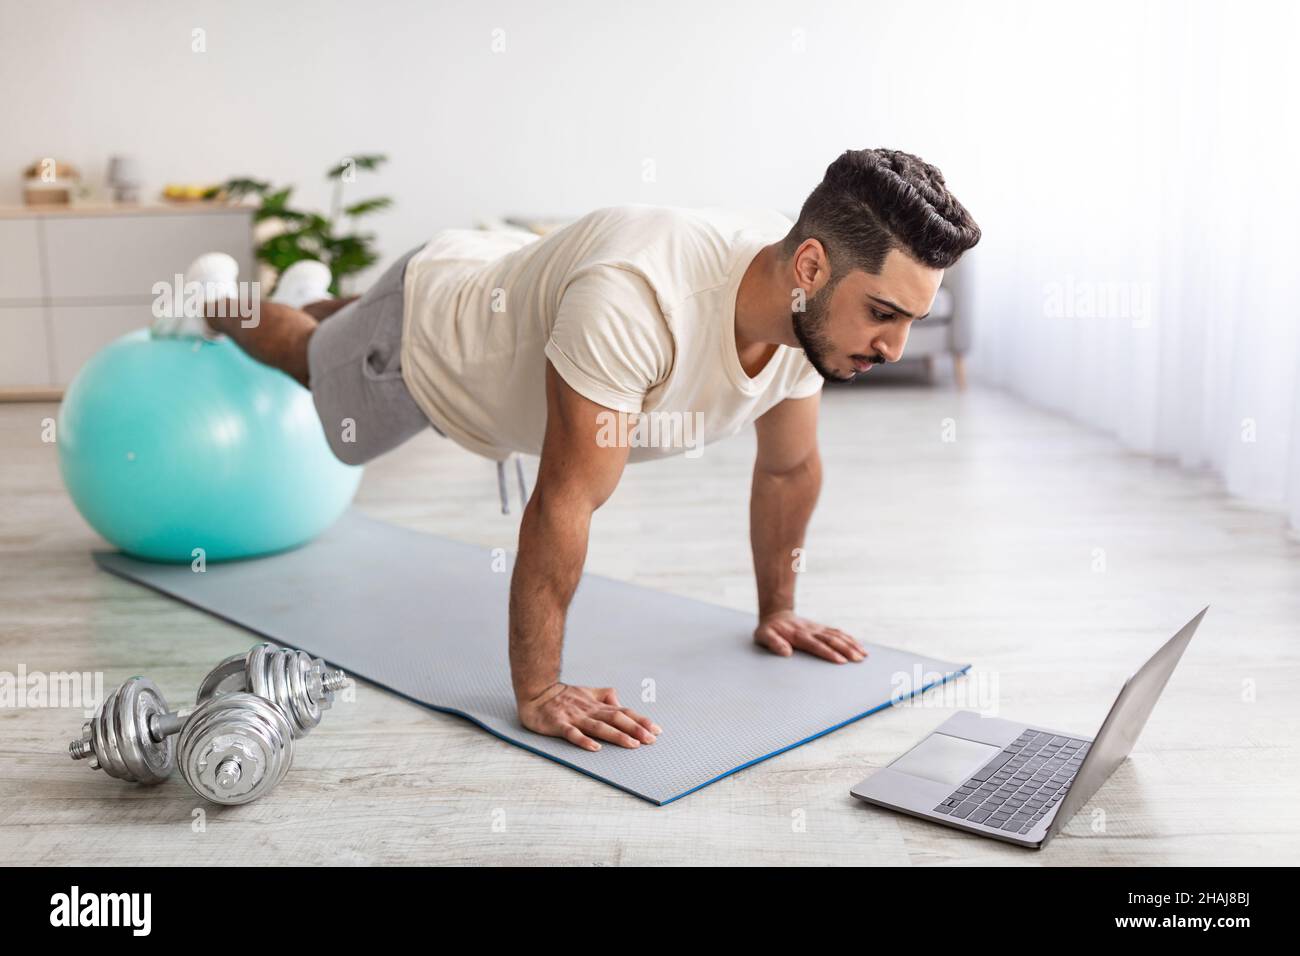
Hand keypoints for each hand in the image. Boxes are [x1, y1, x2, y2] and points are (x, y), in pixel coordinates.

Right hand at [518, 683, 660, 751]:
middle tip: (651, 740)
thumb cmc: (562, 695)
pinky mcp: (559, 724)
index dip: (640, 721)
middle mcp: (589, 710)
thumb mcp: (587, 692)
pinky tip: (595, 748)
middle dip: (635, 729)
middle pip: (616, 719)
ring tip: (632, 744)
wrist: (536, 692)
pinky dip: (584, 741)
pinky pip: (572, 733)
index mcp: (597, 705)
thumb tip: (619, 702)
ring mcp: (575, 717)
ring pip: (599, 727)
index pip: (623, 712)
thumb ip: (604, 696)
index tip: (656, 730)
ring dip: (617, 735)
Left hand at [753, 610, 867, 663]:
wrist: (776, 614)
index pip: (816, 645)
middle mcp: (811, 631)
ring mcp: (818, 629)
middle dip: (846, 649)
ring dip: (851, 644)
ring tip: (863, 655)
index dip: (829, 653)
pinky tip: (859, 646)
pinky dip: (850, 639)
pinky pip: (838, 633)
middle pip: (831, 640)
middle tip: (858, 659)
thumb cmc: (769, 630)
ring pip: (838, 636)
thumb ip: (774, 643)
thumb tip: (786, 653)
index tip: (841, 661)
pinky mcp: (822, 629)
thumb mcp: (764, 636)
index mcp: (799, 635)